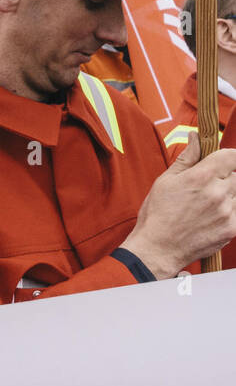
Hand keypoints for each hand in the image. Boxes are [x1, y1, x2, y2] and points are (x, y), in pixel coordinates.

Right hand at [122, 132, 235, 278]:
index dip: (230, 156)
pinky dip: (230, 211)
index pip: (232, 156)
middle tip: (210, 184)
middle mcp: (218, 193)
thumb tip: (196, 137)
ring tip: (208, 203)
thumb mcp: (166, 181)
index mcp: (201, 177)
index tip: (226, 159)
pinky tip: (211, 216)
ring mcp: (227, 212)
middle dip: (227, 176)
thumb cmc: (157, 214)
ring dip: (229, 194)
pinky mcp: (232, 229)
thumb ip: (187, 158)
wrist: (158, 248)